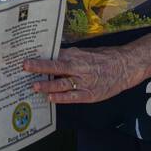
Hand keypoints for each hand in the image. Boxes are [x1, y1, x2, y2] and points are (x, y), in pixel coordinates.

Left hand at [22, 46, 143, 103]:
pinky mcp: (89, 94)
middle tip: (25, 66)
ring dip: (47, 85)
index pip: (55, 55)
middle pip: (57, 66)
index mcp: (77, 55)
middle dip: (40, 66)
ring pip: (63, 83)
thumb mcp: (85, 52)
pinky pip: (72, 97)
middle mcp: (79, 67)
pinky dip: (61, 98)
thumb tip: (50, 56)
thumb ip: (68, 56)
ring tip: (34, 86)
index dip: (40, 57)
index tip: (26, 57)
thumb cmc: (103, 58)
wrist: (125, 66)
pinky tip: (50, 98)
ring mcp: (84, 81)